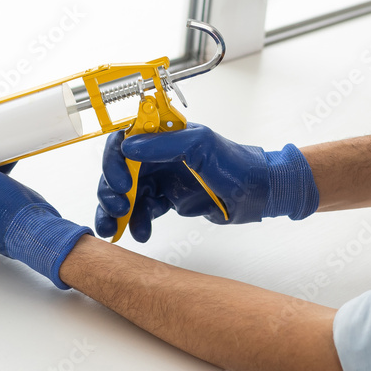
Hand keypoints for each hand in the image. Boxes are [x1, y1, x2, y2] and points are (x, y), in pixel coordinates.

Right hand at [95, 123, 318, 241]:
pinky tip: (140, 233)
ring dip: (117, 211)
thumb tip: (129, 146)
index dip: (115, 161)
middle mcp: (159, 156)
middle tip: (119, 207)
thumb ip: (164, 144)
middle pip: (119, 170)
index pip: (124, 141)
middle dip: (111, 190)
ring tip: (117, 226)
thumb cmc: (237, 165)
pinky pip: (142, 211)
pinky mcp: (169, 200)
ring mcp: (163, 179)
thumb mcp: (201, 147)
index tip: (122, 182)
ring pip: (127, 194)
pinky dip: (136, 222)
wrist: (259, 193)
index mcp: (164, 136)